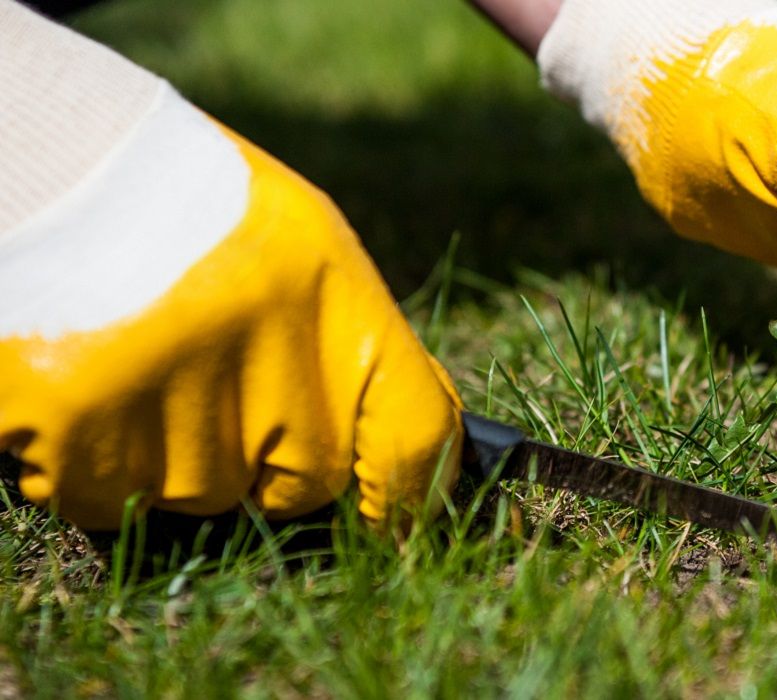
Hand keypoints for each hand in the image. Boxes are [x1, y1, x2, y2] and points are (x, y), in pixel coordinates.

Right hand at [0, 89, 461, 530]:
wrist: (43, 157)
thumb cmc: (182, 204)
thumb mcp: (300, 246)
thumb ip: (354, 349)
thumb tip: (416, 458)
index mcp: (330, 291)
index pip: (412, 434)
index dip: (412, 495)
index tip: (396, 522)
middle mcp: (263, 341)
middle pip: (303, 482)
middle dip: (268, 458)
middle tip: (214, 382)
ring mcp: (169, 386)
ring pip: (200, 494)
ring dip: (170, 454)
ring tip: (137, 360)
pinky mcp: (77, 418)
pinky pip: (103, 497)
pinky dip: (90, 463)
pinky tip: (86, 384)